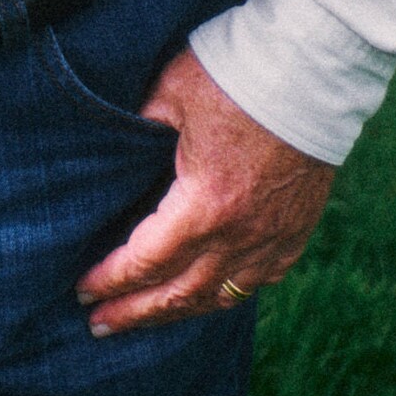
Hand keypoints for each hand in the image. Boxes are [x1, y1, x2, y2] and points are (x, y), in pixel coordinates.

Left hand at [75, 46, 334, 335]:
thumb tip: (113, 142)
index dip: (111, 279)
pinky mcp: (295, 231)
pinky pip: (257, 281)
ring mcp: (272, 239)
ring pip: (218, 296)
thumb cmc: (236, 75)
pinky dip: (225, 295)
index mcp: (204, 205)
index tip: (82, 290)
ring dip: (177, 312)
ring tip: (144, 318)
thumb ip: (139, 124)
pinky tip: (207, 296)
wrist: (313, 72)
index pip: (146, 260)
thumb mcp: (170, 91)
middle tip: (98, 323)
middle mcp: (240, 236)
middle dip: (133, 312)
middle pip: (178, 293)